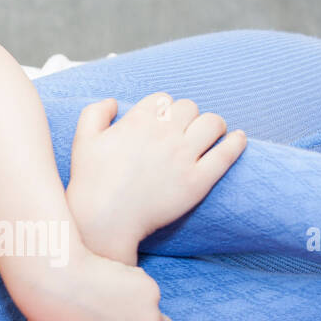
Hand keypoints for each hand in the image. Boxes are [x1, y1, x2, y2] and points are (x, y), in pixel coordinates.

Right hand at [66, 94, 245, 255]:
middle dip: (187, 116)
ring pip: (212, 123)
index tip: (162, 124)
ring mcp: (183, 157)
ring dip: (213, 125)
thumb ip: (95, 112)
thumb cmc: (90, 182)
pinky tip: (238, 139)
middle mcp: (164, 134)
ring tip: (212, 134)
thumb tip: (115, 102)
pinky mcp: (198, 182)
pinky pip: (226, 154)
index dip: (163, 110)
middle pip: (189, 108)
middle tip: (185, 131)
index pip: (163, 99)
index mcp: (138, 120)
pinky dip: (236, 143)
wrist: (104, 221)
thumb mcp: (82, 139)